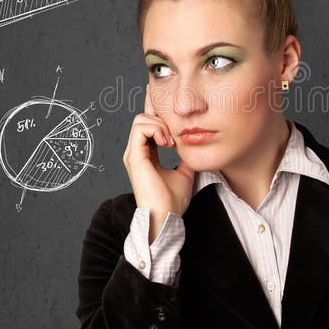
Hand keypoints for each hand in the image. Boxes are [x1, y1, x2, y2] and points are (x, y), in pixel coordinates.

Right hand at [122, 84, 195, 228]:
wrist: (166, 217)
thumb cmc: (172, 202)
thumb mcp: (184, 173)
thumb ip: (185, 158)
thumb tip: (195, 147)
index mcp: (146, 155)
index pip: (149, 126)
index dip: (160, 114)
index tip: (173, 110)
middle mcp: (137, 152)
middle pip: (143, 117)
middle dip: (161, 116)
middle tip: (176, 132)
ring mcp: (133, 154)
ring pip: (141, 119)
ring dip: (160, 124)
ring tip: (172, 140)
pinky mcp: (134, 157)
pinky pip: (140, 129)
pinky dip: (155, 129)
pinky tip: (167, 142)